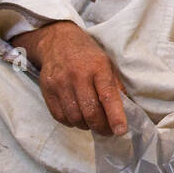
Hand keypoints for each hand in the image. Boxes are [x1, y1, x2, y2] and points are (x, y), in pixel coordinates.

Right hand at [13, 21, 126, 135]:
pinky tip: (77, 116)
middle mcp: (78, 75)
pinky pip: (60, 117)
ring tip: (92, 121)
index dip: (115, 116)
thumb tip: (126, 112)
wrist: (57, 41)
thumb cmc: (87, 56)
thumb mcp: (107, 64)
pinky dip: (71, 122)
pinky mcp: (47, 90)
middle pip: (90, 112)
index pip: (108, 96)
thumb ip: (116, 88)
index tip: (121, 131)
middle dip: (101, 127)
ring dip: (86, 126)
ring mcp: (60, 83)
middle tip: (108, 131)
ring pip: (75, 118)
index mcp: (98, 67)